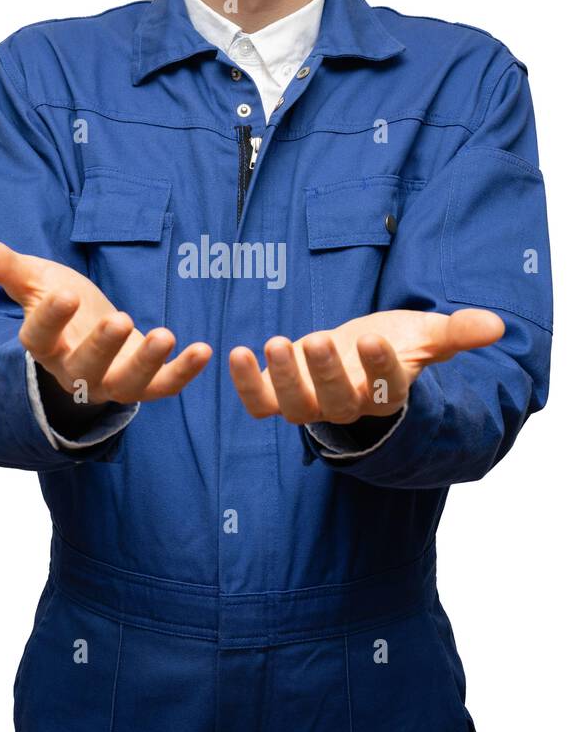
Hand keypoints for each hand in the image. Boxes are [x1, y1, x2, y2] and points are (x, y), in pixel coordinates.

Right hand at [0, 236, 211, 404]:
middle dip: (102, 346)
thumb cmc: (59, 303)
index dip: (50, 318)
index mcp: (44, 344)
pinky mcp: (143, 383)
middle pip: (85, 367)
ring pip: (128, 383)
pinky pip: (163, 387)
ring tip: (166, 334)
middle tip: (119, 319)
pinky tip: (205, 349)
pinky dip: (184, 372)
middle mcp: (75, 370)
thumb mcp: (31, 278)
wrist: (87, 329)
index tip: (62, 294)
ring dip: (148, 363)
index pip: (40, 336)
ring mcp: (111, 381)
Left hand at [228, 308, 504, 423]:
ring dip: (282, 377)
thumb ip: (458, 332)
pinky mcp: (282, 398)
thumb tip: (496, 325)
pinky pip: (260, 403)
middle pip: (338, 400)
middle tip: (318, 338)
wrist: (361, 357)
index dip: (380, 367)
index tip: (374, 337)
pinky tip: (234, 353)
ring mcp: (313, 405)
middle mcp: (349, 406)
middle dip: (326, 371)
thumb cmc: (398, 343)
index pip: (387, 388)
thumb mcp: (428, 335)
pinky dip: (245, 384)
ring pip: (296, 406)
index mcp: (388, 393)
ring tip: (276, 342)